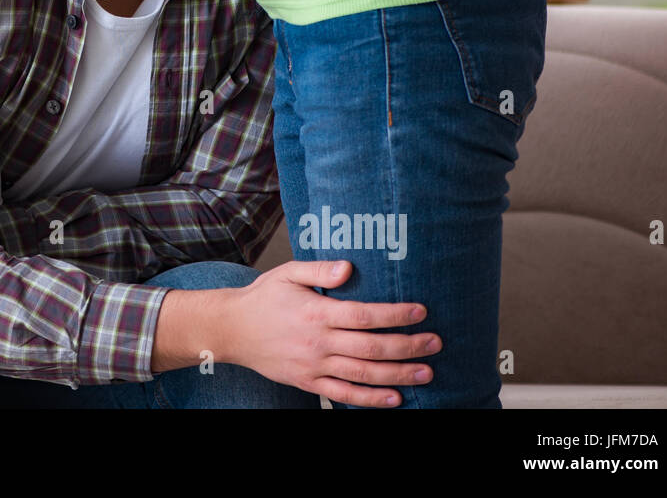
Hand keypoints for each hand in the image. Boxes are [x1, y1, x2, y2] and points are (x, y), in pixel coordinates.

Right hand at [224, 259, 440, 406]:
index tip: (420, 311)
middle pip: (371, 347)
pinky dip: (370, 400)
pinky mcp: (308, 382)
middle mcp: (318, 342)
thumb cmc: (263, 297)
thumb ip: (320, 268)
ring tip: (426, 372)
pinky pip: (343, 395)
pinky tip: (395, 398)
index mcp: (316, 312)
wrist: (232, 329)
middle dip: (408, 346)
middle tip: (435, 343)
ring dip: (398, 375)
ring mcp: (313, 366)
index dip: (395, 315)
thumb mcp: (287, 273)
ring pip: (363, 374)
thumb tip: (350, 267)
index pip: (364, 315)